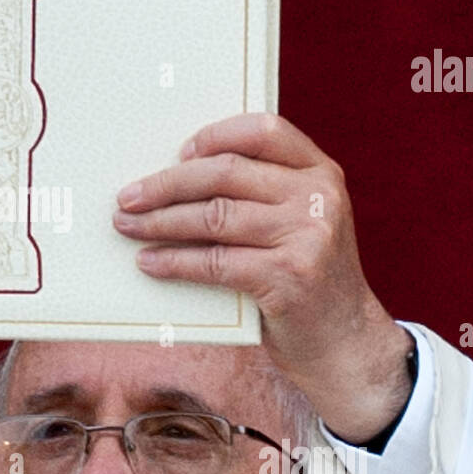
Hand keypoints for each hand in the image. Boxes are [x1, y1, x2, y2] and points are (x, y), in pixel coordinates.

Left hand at [113, 113, 413, 441]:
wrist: (345, 343)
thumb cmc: (307, 277)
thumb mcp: (302, 222)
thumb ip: (265, 193)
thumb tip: (177, 176)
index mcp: (321, 173)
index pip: (264, 130)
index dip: (215, 136)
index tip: (178, 153)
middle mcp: (318, 198)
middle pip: (226, 173)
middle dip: (167, 183)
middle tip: (127, 196)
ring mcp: (306, 236)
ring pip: (213, 216)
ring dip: (160, 222)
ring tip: (127, 225)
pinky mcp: (287, 277)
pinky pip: (214, 262)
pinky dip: (174, 261)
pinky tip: (149, 262)